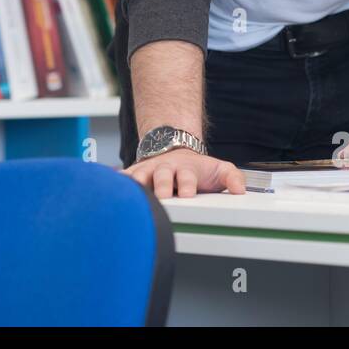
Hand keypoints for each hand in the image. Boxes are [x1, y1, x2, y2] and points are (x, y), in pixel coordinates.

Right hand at [125, 148, 245, 198]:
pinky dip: (116, 180)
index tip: (187, 194)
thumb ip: (232, 178)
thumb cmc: (198, 169)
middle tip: (161, 197)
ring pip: (139, 176)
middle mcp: (165, 169)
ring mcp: (149, 171)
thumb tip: (240, 191)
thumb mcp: (218, 169)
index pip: (187, 178)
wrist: (176, 151)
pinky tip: (108, 185)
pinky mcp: (135, 174)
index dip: (186, 185)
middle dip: (161, 186)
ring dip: (136, 184)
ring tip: (131, 193)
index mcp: (186, 170)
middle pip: (162, 177)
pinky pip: (123, 176)